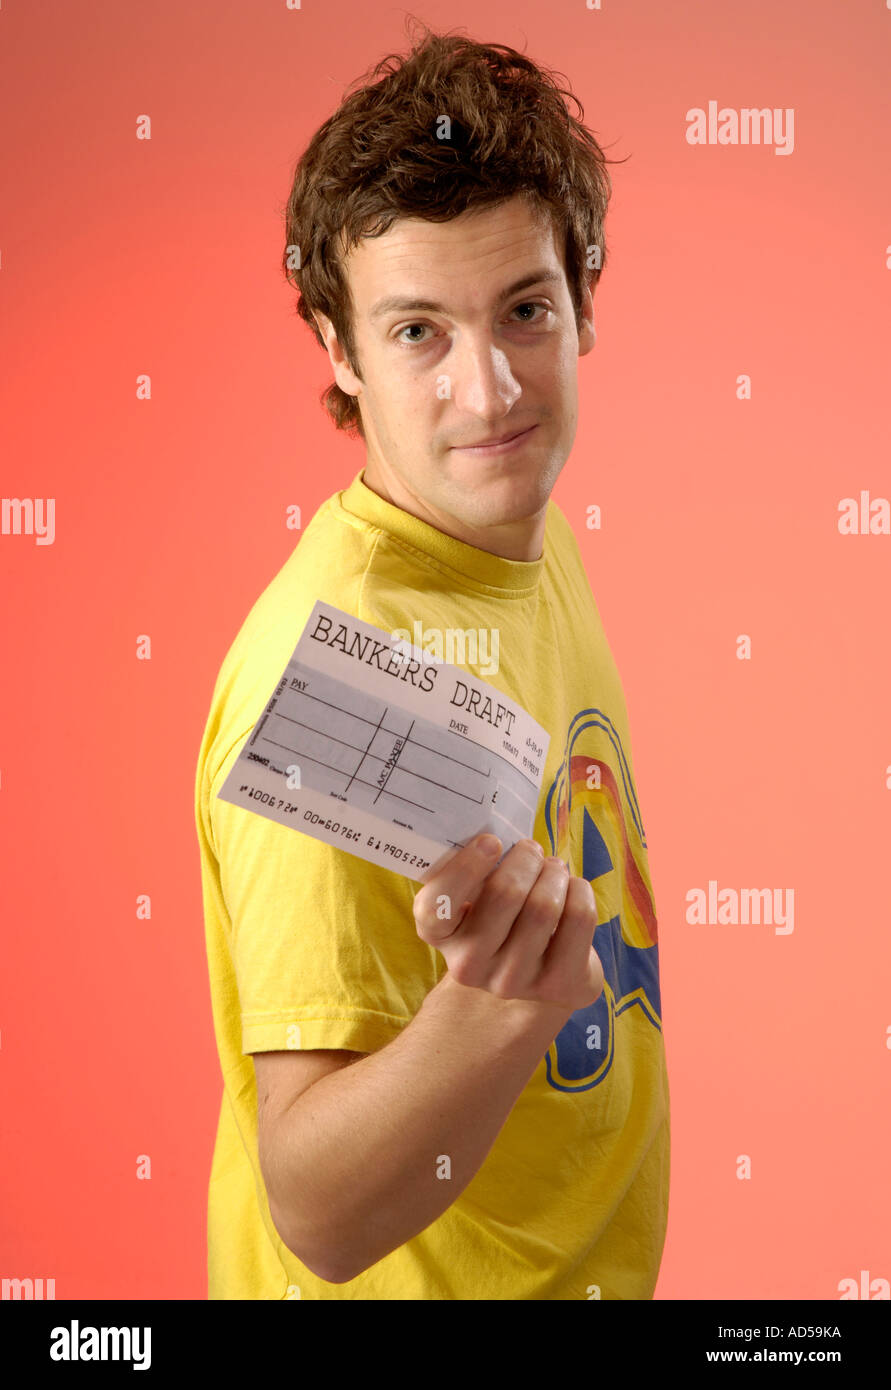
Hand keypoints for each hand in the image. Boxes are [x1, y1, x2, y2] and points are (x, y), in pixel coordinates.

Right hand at [413, 834, 603, 1015]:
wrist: (537, 969)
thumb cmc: (500, 913)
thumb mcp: (474, 893)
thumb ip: (471, 865)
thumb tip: (489, 823)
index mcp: (439, 935)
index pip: (436, 906)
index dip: (466, 868)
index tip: (492, 841)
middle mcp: (468, 964)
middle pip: (505, 895)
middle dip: (527, 859)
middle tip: (532, 849)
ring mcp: (512, 981)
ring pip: (544, 907)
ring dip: (554, 873)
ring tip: (553, 868)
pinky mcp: (557, 986)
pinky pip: (578, 920)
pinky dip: (580, 890)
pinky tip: (573, 889)